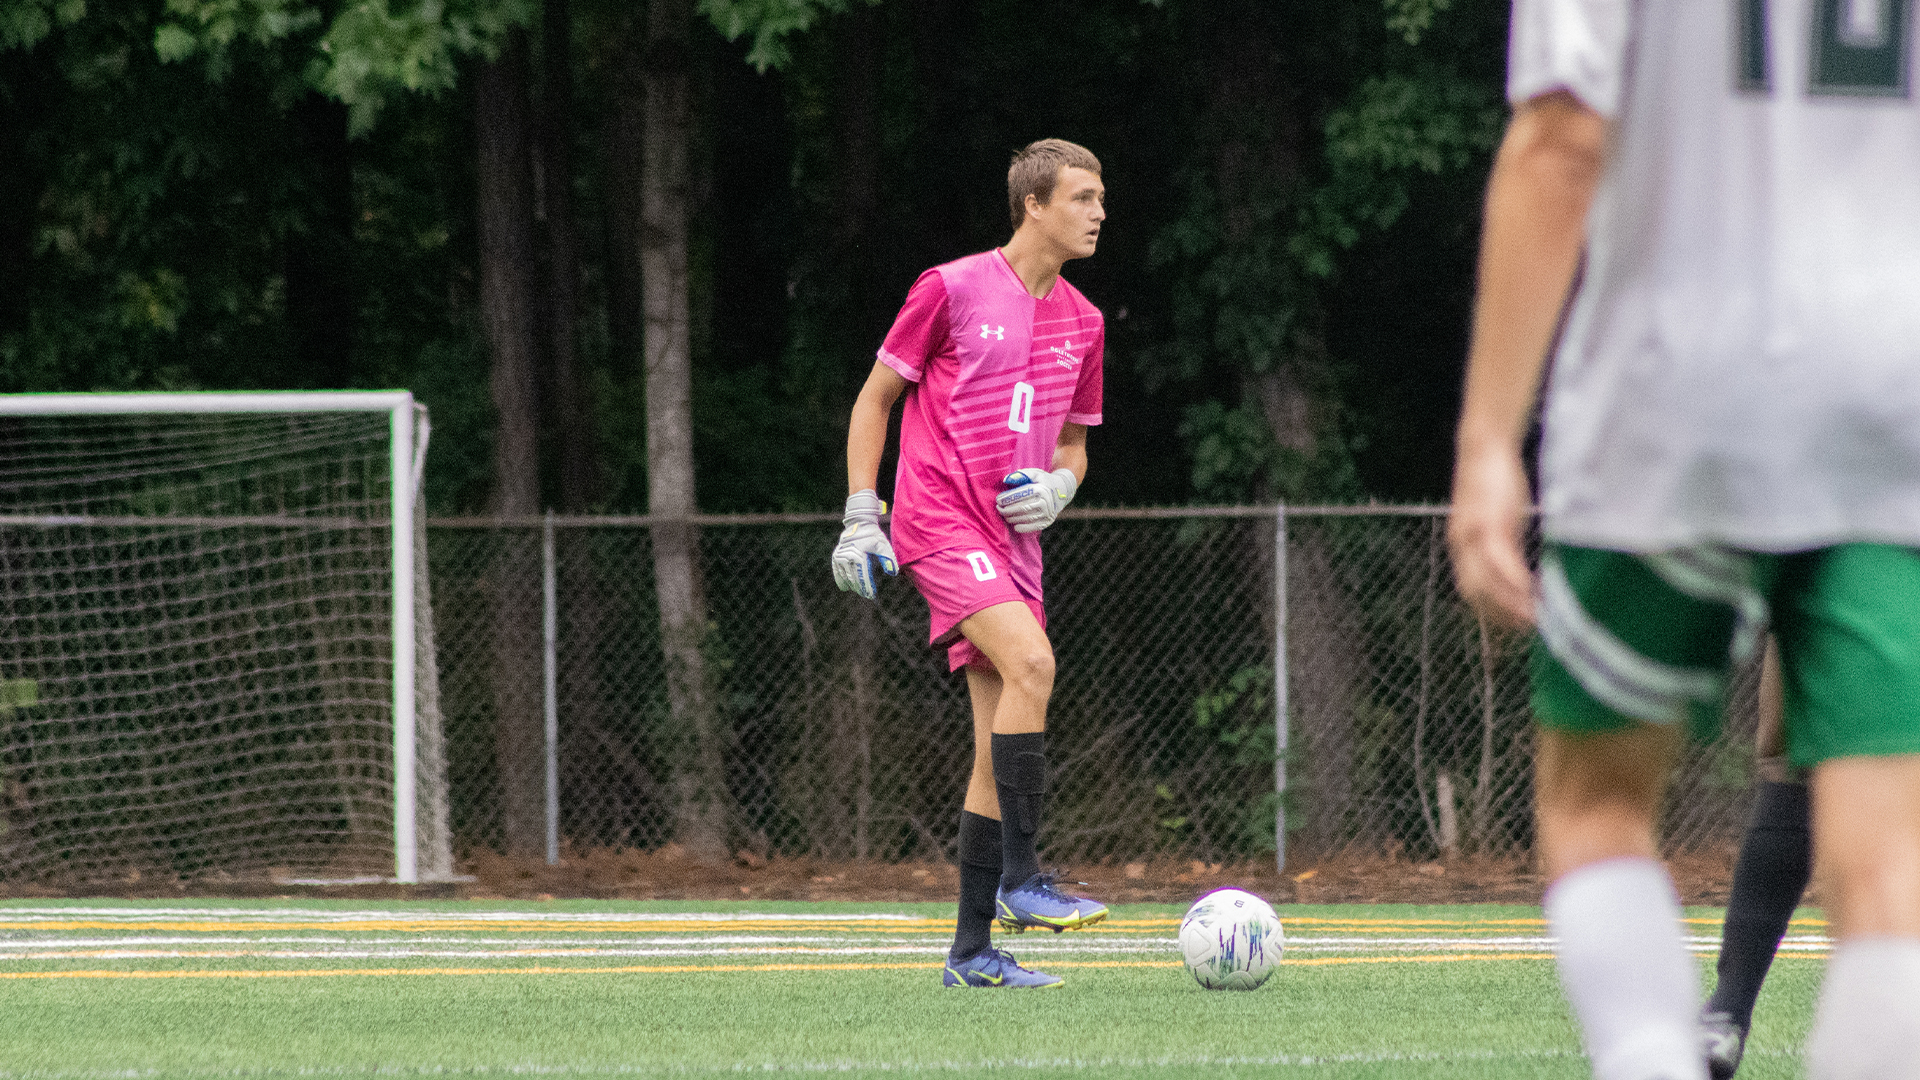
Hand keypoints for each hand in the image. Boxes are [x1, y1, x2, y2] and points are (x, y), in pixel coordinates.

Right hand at [831, 489, 896, 599]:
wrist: (859, 523)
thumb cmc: (873, 535)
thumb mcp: (882, 544)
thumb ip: (888, 558)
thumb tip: (893, 573)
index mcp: (858, 553)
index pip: (862, 574)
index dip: (866, 586)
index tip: (871, 595)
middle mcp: (847, 555)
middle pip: (853, 577)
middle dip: (860, 588)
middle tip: (867, 595)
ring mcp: (839, 556)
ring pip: (845, 576)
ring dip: (851, 585)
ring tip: (859, 591)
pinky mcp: (835, 556)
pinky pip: (837, 571)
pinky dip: (841, 579)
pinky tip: (845, 587)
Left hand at [996, 467, 1077, 533]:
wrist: (1063, 491)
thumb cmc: (1044, 481)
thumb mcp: (1035, 473)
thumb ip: (1020, 475)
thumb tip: (1005, 480)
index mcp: (1040, 489)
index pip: (1020, 495)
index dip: (1007, 498)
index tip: (998, 500)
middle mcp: (1045, 501)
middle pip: (1021, 508)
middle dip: (1007, 509)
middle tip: (998, 508)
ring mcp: (1047, 513)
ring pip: (1025, 518)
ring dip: (1012, 518)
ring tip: (1005, 515)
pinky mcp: (1048, 521)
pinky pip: (1033, 527)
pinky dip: (1023, 528)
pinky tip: (1015, 526)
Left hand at [1448, 442, 1534, 629]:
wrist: (1483, 448)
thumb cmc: (1494, 485)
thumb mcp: (1499, 522)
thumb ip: (1504, 548)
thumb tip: (1519, 573)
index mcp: (1461, 548)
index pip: (1471, 592)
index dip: (1490, 615)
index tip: (1512, 632)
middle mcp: (1461, 546)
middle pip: (1476, 595)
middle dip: (1502, 618)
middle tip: (1528, 632)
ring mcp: (1474, 537)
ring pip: (1489, 583)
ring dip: (1513, 606)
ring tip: (1537, 619)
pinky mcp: (1490, 525)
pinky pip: (1502, 562)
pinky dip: (1517, 582)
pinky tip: (1534, 594)